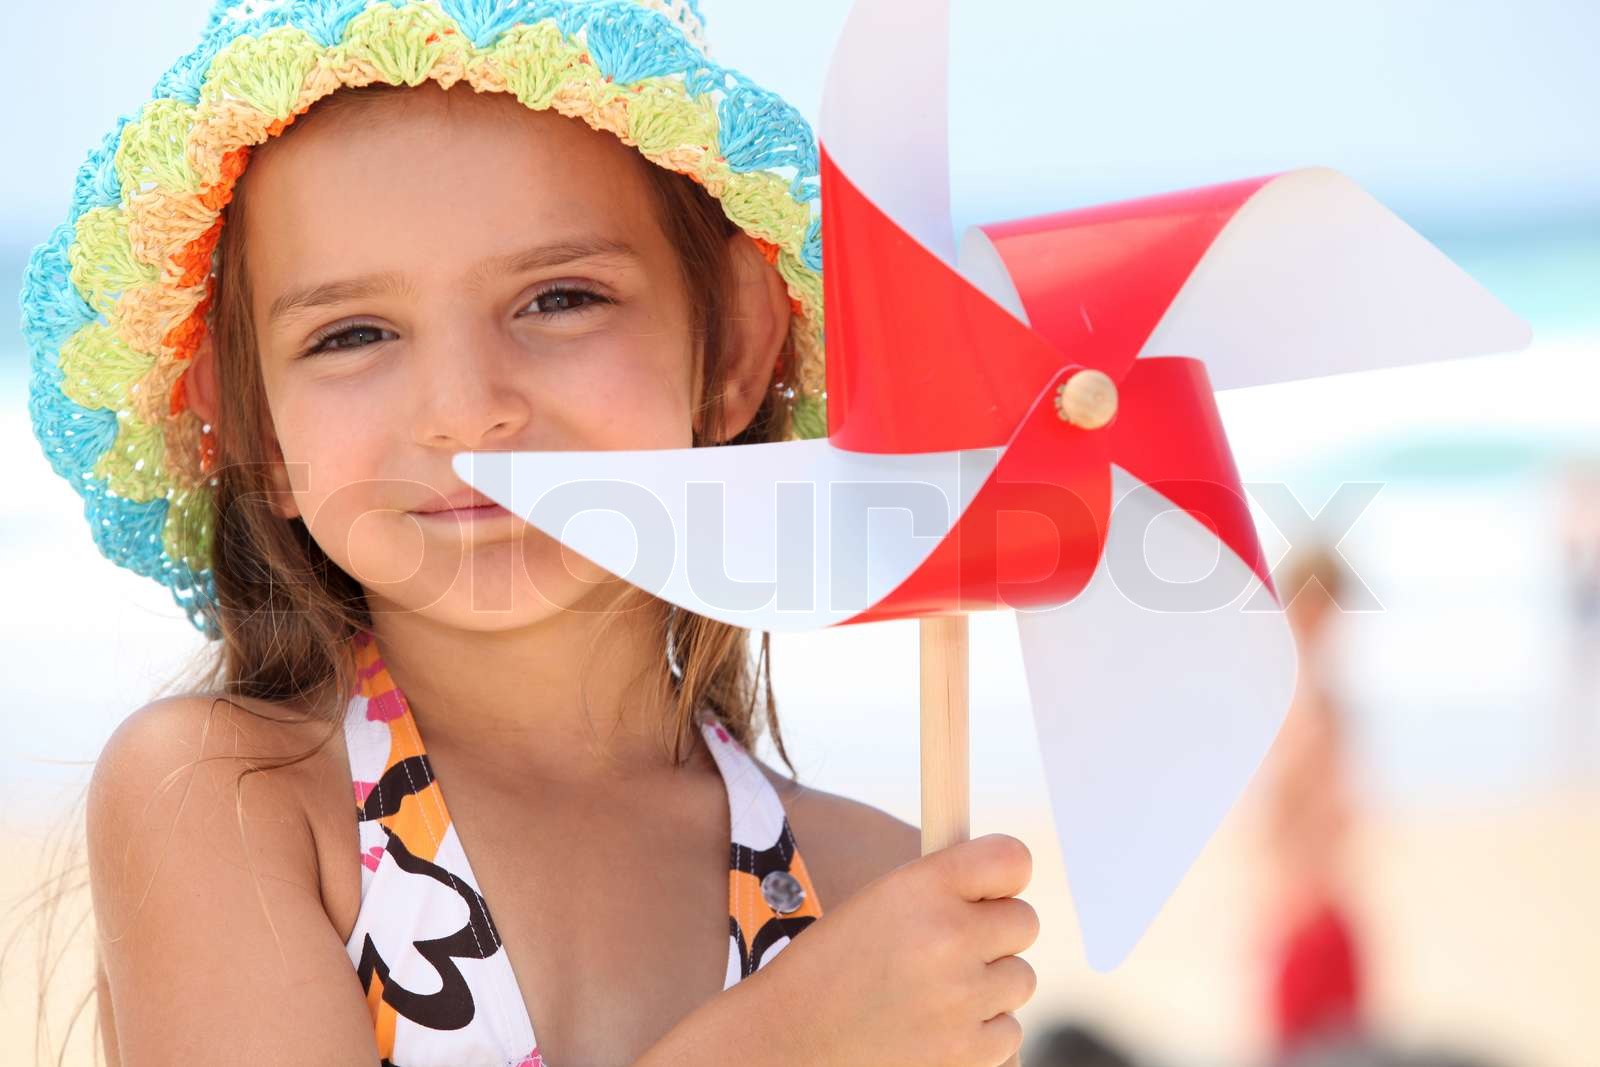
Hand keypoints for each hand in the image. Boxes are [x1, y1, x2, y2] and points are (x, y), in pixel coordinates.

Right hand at [756, 833, 1038, 1065]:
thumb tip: (1004, 889)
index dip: (1004, 876)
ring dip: (989, 987)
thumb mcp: (877, 904)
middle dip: (995, 935)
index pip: (1012, 859)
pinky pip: (1009, 1033)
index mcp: (922, 887)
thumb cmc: (829, 970)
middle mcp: (949, 937)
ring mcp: (962, 999)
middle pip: (1025, 922)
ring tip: (933, 995)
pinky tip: (934, 1031)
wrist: (786, 1041)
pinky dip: (981, 1035)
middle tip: (951, 950)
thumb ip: (940, 891)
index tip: (990, 891)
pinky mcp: (967, 1054)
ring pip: (1020, 980)